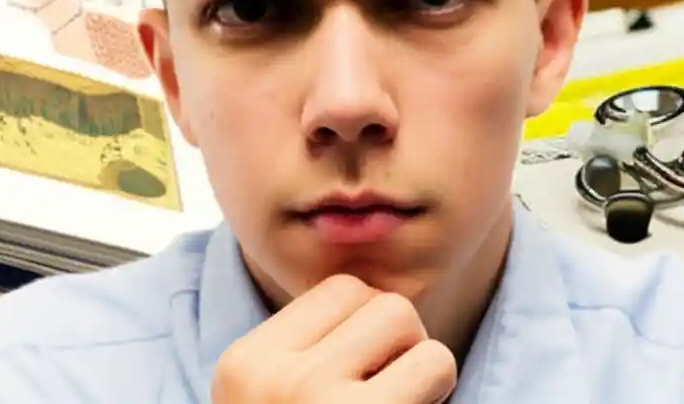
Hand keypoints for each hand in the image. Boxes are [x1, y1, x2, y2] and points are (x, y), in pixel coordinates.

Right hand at [211, 274, 457, 402]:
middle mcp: (279, 378)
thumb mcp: (267, 400)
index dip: (365, 325)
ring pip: (415, 333)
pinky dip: (437, 397)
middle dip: (398, 346)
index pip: (338, 290)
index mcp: (246, 365)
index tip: (362, 368)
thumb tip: (371, 297)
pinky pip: (436, 372)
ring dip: (424, 372)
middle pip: (381, 304)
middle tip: (384, 397)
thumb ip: (306, 352)